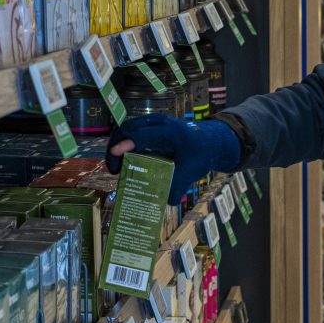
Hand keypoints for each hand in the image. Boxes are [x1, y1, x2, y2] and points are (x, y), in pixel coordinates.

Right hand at [106, 115, 239, 201]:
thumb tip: (166, 200)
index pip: (143, 135)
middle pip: (129, 128)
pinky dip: (123, 143)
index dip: (126, 144)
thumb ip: (179, 185)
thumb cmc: (200, 154)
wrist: (209, 140)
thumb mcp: (193, 170)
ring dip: (117, 145)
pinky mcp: (151, 125)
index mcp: (170, 132)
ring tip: (116, 166)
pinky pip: (132, 130)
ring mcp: (154, 122)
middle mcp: (159, 123)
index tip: (115, 157)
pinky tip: (123, 160)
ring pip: (128, 128)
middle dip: (116, 147)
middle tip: (114, 169)